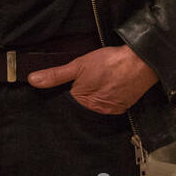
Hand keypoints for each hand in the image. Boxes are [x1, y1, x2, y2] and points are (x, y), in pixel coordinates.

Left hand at [27, 45, 157, 113]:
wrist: (142, 62)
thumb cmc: (111, 62)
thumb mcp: (79, 65)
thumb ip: (56, 75)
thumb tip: (33, 80)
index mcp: (84, 104)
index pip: (67, 106)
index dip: (63, 97)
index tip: (65, 89)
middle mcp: (98, 113)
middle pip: (82, 109)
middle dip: (79, 101)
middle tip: (84, 85)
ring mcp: (112, 111)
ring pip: (96, 108)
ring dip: (94, 100)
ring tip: (96, 86)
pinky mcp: (124, 107)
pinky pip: (109, 106)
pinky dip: (107, 99)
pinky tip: (108, 88)